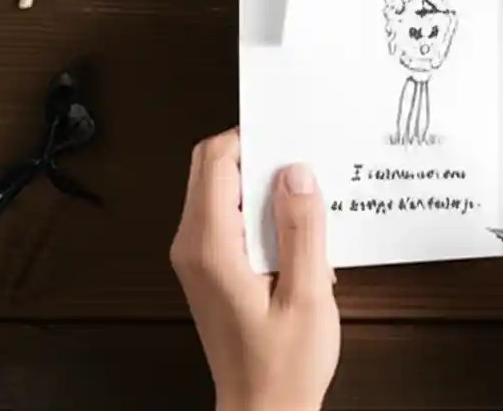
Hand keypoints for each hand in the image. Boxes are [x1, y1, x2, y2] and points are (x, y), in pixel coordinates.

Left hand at [171, 129, 339, 410]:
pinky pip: (230, 218)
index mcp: (210, 247)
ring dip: (264, 187)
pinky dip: (262, 213)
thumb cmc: (283, 367)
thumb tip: (297, 172)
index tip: (292, 135)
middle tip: (306, 165)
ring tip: (309, 205)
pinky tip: (298, 236)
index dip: (253, 138)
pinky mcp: (210, 268)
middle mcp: (193, 247)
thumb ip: (302, 228)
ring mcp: (198, 258)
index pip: (216, 161)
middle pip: (214, 169)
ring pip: (223, 191)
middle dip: (259, 157)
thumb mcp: (308, 295)